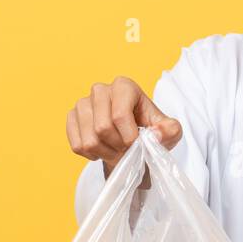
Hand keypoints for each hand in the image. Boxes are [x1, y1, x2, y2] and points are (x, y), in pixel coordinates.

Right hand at [66, 76, 182, 176]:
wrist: (134, 139)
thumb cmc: (152, 130)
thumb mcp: (170, 131)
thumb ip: (170, 131)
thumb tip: (156, 135)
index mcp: (124, 86)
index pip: (119, 115)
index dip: (129, 137)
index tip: (137, 143)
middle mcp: (100, 90)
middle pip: (102, 128)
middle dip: (117, 146)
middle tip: (126, 148)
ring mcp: (82, 103)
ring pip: (89, 140)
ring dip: (105, 153)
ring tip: (116, 149)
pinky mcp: (72, 118)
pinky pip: (77, 145)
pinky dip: (91, 155)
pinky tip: (103, 149)